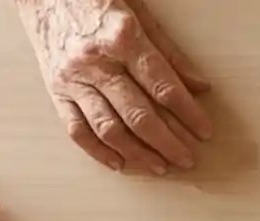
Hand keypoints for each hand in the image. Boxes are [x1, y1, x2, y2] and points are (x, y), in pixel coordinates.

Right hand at [15, 0, 211, 174]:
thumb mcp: (140, 12)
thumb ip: (170, 52)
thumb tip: (200, 86)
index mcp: (122, 38)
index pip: (163, 86)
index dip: (188, 113)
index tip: (204, 132)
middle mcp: (96, 62)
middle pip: (138, 115)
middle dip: (167, 142)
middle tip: (187, 159)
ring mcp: (73, 80)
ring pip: (109, 129)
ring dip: (137, 154)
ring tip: (159, 166)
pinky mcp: (56, 91)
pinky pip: (77, 130)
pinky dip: (99, 152)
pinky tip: (119, 163)